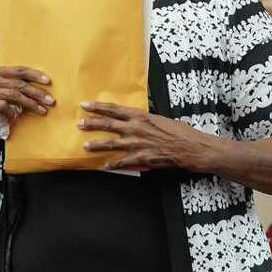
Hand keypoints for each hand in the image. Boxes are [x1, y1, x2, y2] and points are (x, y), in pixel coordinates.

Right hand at [0, 65, 52, 141]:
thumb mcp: (3, 91)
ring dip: (30, 104)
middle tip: (50, 101)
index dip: (34, 74)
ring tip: (42, 111)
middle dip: (37, 93)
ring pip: (13, 95)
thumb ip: (16, 85)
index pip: (19, 70)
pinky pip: (1, 106)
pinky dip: (11, 111)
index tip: (49, 81)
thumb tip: (44, 87)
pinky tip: (17, 117)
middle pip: (19, 84)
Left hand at [78, 103, 216, 171]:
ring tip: (85, 146)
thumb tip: (135, 122)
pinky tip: (105, 166)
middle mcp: (136, 128)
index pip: (114, 109)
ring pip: (111, 144)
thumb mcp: (161, 120)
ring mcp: (138, 144)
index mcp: (141, 116)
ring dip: (97, 145)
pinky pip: (123, 162)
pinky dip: (113, 164)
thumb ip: (145, 121)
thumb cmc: (180, 132)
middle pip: (108, 124)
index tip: (85, 105)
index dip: (98, 107)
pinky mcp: (142, 158)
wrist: (192, 147)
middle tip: (79, 123)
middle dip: (92, 124)